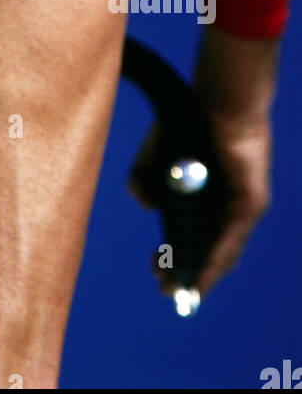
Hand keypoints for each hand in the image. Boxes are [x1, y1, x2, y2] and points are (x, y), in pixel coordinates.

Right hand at [129, 27, 278, 299]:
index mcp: (203, 197)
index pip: (192, 237)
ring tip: (182, 292)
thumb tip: (146, 206)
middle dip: (186, 274)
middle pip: (207, 250)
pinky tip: (202, 276)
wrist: (214, 101)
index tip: (157, 275)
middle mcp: (223, 205)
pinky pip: (233, 238)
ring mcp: (239, 205)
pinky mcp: (251, 202)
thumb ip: (143, 182)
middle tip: (165, 290)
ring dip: (201, 274)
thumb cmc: (185, 125)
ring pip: (221, 250)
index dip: (176, 259)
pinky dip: (217, 260)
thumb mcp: (154, 158)